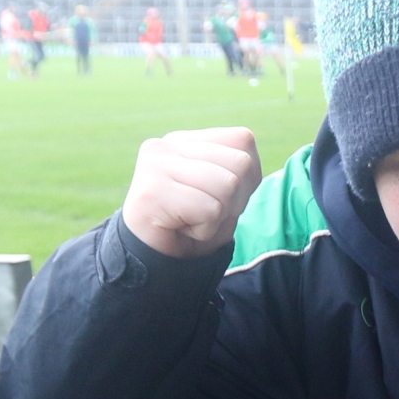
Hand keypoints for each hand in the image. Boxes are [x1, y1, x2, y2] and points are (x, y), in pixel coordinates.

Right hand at [121, 128, 261, 258]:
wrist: (158, 258)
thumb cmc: (195, 224)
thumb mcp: (228, 193)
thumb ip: (240, 168)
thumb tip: (246, 160)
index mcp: (187, 140)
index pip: (243, 141)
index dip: (246, 178)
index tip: (219, 197)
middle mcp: (167, 144)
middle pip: (241, 163)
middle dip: (236, 199)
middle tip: (205, 212)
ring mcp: (155, 165)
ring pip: (228, 185)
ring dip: (219, 215)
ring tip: (192, 219)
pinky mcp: (152, 192)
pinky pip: (210, 210)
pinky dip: (205, 229)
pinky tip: (182, 228)